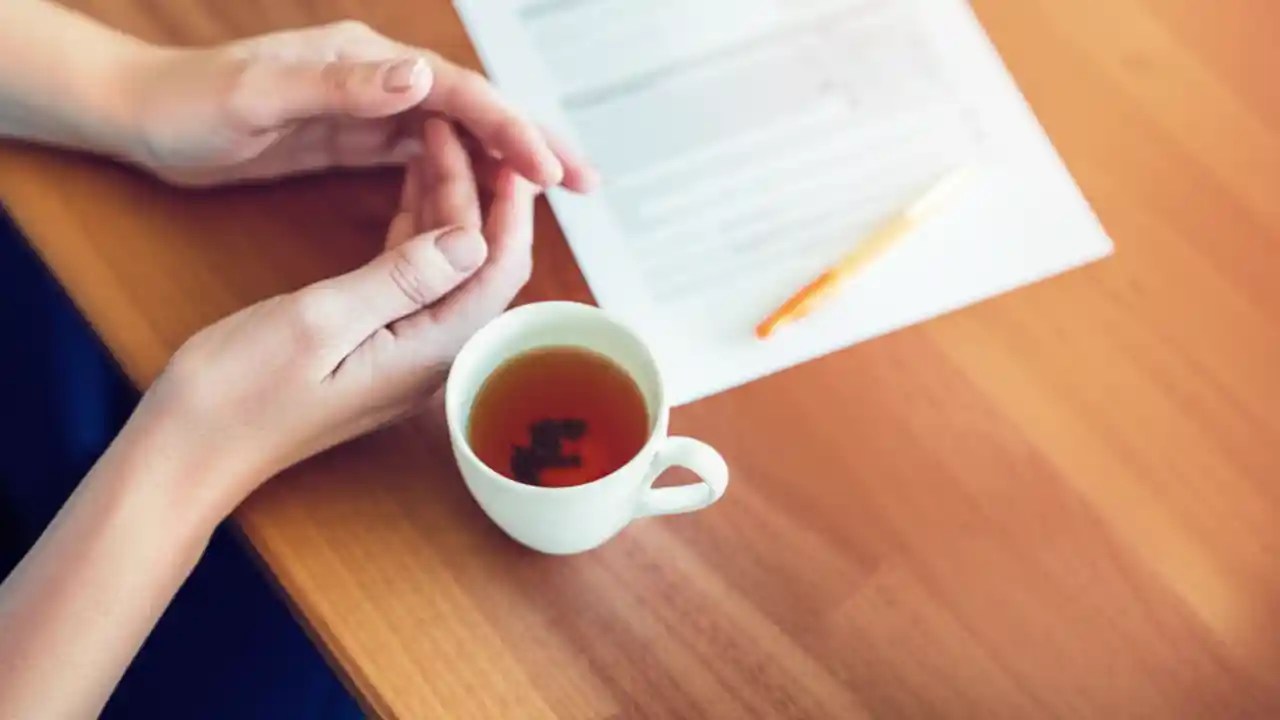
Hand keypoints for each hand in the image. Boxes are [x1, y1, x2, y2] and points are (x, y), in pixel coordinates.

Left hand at [118, 20, 595, 188]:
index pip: (458, 92)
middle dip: (532, 142)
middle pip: (475, 109)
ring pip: (460, 135)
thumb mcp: (260, 96)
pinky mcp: (359, 137)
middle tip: (585, 183)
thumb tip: (421, 78)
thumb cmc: (190, 104)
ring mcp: (373, 107)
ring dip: (509, 162)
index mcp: (367, 62)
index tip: (549, 167)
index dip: (509, 128)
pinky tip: (488, 200)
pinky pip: (429, 157)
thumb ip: (342, 88)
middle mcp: (380, 78)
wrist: (142, 114)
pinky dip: (467, 176)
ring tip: (556, 194)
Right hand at [123, 119, 532, 518]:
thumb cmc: (240, 393)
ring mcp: (403, 351)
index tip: (507, 151)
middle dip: (481, 196)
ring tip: (439, 141)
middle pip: (479, 264)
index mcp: (428, 350)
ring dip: (449, 206)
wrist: (188, 450)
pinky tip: (413, 189)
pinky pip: (414, 278)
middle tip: (463, 131)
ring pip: (447, 267)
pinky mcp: (374, 344)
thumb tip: (474, 238)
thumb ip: (400, 279)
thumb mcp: (319, 320)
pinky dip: (418, 230)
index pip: (497, 270)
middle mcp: (429, 355)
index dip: (510, 208)